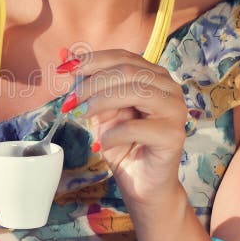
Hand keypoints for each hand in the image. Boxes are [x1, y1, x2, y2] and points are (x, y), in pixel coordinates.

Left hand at [61, 49, 187, 205]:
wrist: (141, 184)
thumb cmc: (123, 145)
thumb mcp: (101, 111)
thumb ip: (89, 86)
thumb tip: (65, 59)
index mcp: (153, 75)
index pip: (123, 57)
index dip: (92, 60)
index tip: (65, 69)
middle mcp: (169, 87)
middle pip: (127, 71)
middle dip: (92, 84)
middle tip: (70, 101)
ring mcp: (175, 110)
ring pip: (135, 91)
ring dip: (100, 102)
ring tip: (81, 115)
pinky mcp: (173, 135)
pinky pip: (136, 127)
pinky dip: (112, 134)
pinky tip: (100, 144)